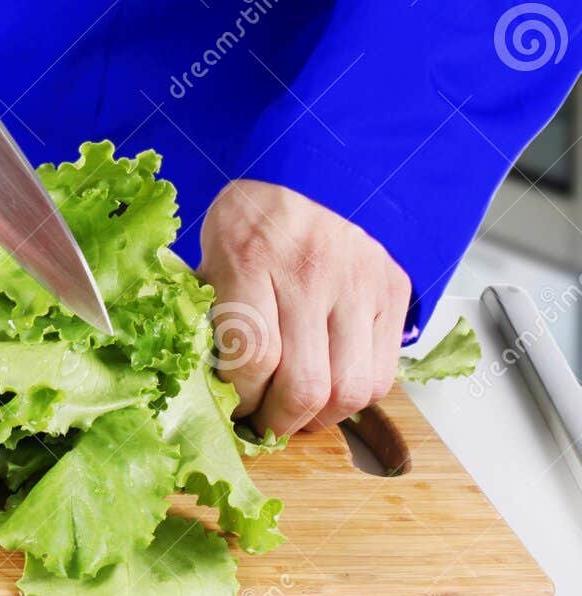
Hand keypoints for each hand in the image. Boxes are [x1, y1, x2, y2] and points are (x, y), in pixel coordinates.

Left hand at [197, 180, 410, 434]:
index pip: (252, 356)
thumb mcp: (208, 258)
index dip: (242, 399)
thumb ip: (206, 317)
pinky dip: (355, 397)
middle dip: (280, 421)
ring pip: (351, 388)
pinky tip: (330, 391)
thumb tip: (203, 387)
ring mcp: (358, 280)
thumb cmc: (248, 225)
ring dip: (322, 418)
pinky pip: (383, 371)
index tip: (233, 408)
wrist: (306, 171)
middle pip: (305, 384)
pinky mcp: (391, 289)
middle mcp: (310, 270)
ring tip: (299, 416)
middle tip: (265, 425)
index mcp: (250, 258)